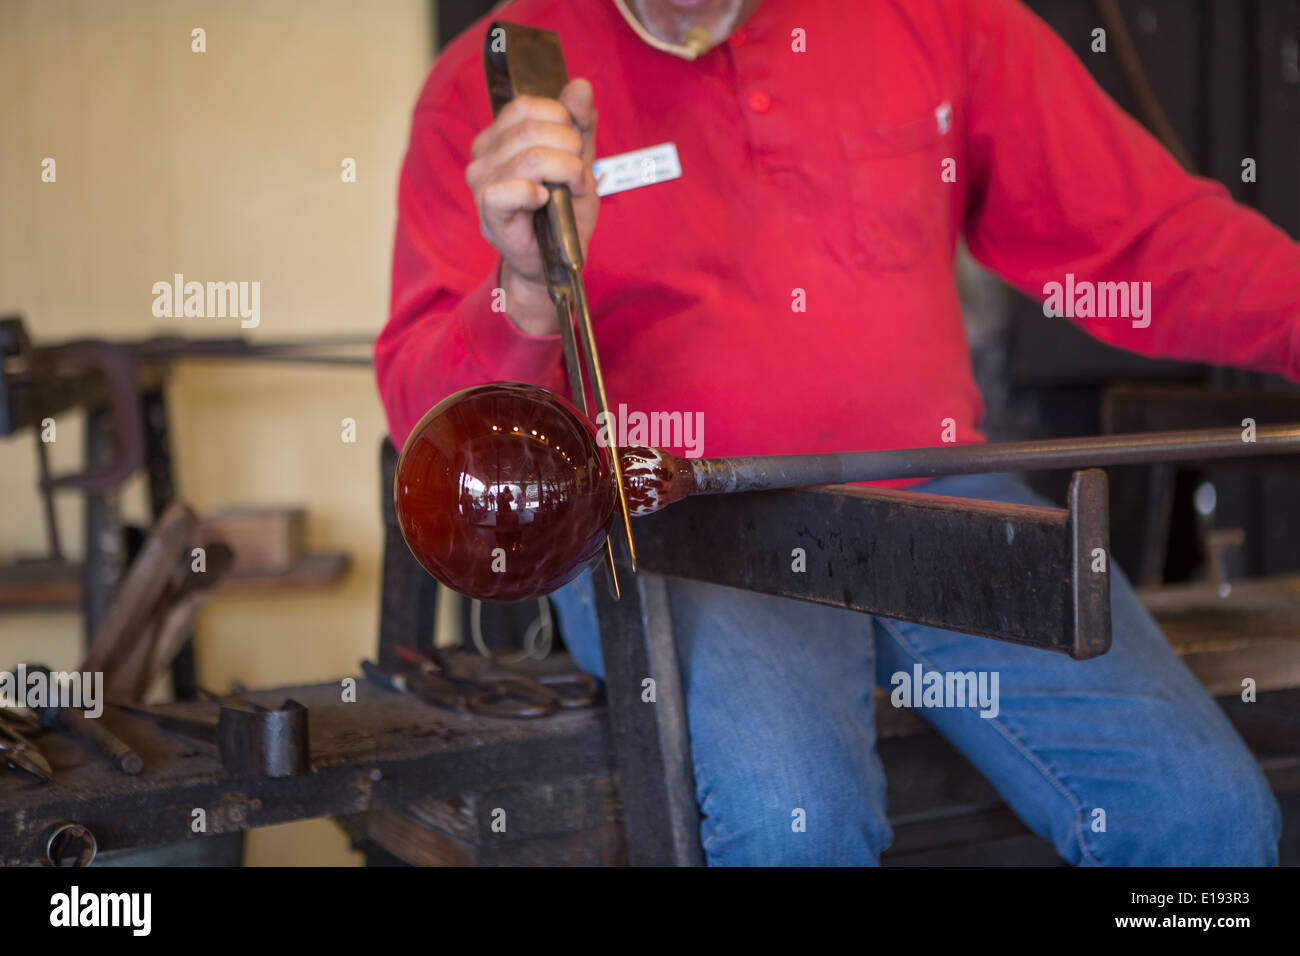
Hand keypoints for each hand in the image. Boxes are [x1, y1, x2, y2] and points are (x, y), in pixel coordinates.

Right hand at [465, 79, 597, 335]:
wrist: (555, 261)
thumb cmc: (561, 213)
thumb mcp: (579, 161)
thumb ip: (580, 124)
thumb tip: (580, 85)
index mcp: (500, 136)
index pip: (528, 106)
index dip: (563, 122)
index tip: (576, 151)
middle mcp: (484, 154)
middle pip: (533, 130)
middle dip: (570, 151)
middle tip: (578, 176)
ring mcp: (481, 182)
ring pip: (531, 158)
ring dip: (566, 175)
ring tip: (569, 193)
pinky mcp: (487, 209)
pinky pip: (510, 189)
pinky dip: (536, 194)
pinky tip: (544, 202)